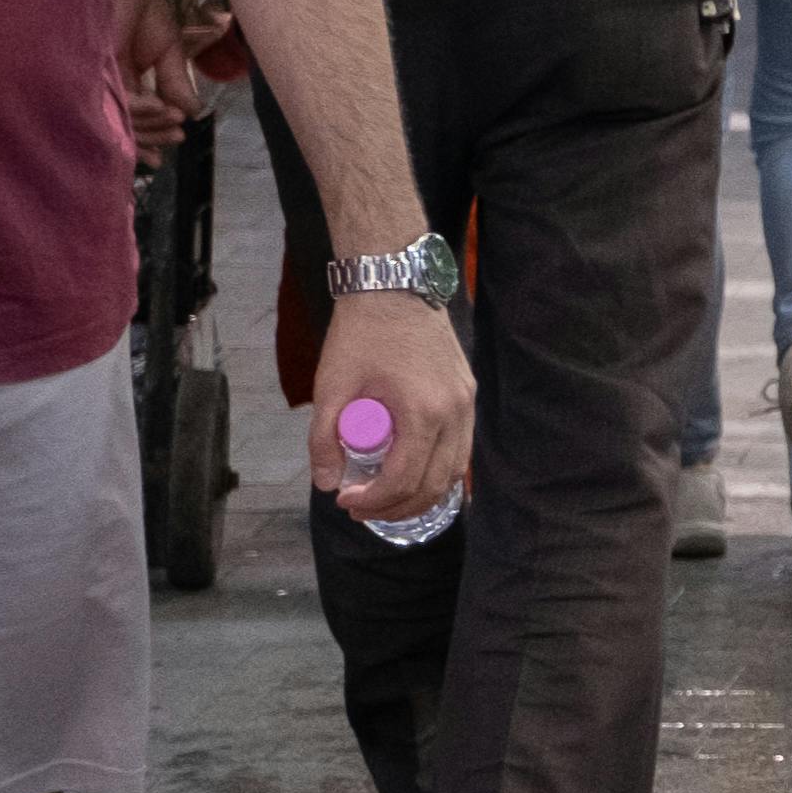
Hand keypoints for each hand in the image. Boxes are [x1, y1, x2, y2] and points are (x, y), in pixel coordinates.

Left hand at [113, 0, 203, 163]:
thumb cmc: (142, 8)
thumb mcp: (168, 48)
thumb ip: (177, 81)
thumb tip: (194, 111)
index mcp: (126, 81)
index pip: (138, 115)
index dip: (155, 133)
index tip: (179, 140)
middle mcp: (110, 86)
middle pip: (129, 124)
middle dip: (156, 135)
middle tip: (180, 138)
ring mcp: (101, 82)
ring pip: (124, 118)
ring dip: (152, 124)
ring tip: (176, 123)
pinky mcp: (97, 74)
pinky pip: (118, 100)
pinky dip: (141, 107)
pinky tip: (160, 107)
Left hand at [312, 290, 473, 526]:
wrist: (393, 285)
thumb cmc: (362, 334)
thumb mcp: (332, 387)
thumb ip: (324, 440)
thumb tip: (327, 483)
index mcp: (423, 411)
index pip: (404, 480)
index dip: (372, 500)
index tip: (344, 499)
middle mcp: (454, 410)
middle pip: (434, 484)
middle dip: (396, 507)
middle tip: (361, 507)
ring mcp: (466, 401)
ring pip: (454, 470)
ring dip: (421, 494)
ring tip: (386, 498)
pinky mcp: (467, 392)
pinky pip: (460, 447)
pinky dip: (437, 470)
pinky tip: (412, 471)